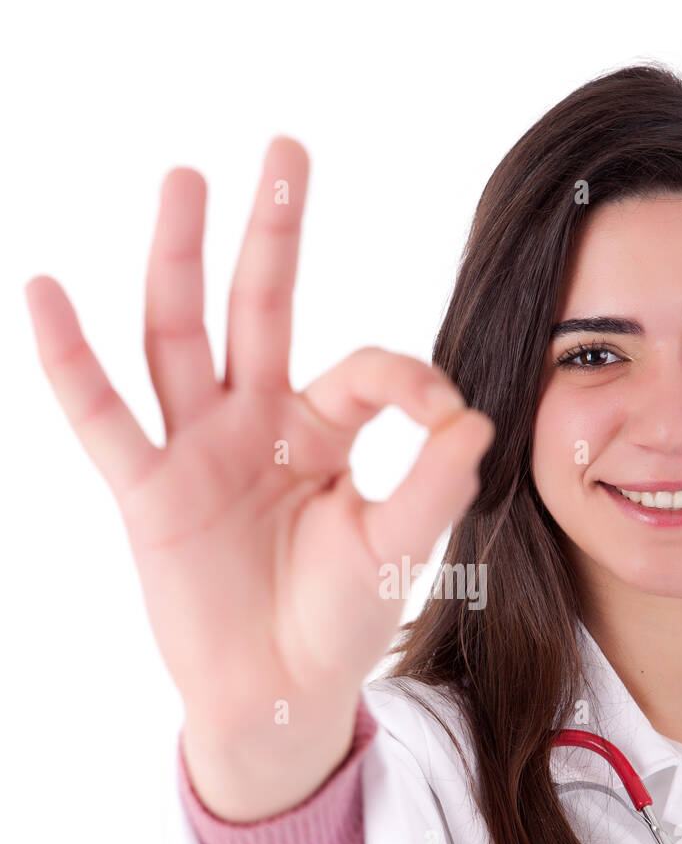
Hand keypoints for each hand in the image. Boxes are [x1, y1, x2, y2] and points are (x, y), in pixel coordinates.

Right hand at [25, 138, 493, 815]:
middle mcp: (256, 425)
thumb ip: (431, 485)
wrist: (278, 694)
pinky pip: (102, 417)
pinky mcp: (148, 491)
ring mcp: (197, 451)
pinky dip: (70, 360)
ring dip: (179, 261)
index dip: (404, 378)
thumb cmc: (338, 622)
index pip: (360, 370)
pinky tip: (44, 292)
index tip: (444, 416)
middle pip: (261, 309)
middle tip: (286, 149)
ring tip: (186, 179)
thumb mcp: (396, 551)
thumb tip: (475, 418)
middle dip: (273, 233)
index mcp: (322, 434)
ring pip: (180, 338)